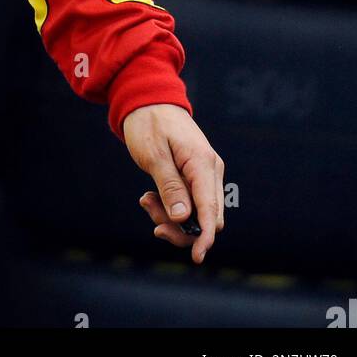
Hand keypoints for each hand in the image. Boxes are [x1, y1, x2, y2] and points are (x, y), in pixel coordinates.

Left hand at [122, 103, 223, 264]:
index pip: (210, 211)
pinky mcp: (197, 174)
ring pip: (198, 211)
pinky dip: (173, 205)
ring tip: (145, 200)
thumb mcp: (154, 155)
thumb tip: (183, 220)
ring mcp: (206, 172)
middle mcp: (211, 170)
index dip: (205, 238)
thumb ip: (170, 187)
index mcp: (203, 164)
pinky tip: (151, 196)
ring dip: (173, 216)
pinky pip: (191, 200)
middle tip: (149, 212)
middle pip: (207, 217)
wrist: (149, 99)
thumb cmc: (149, 124)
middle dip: (180, 227)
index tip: (197, 258)